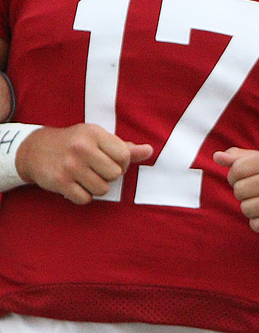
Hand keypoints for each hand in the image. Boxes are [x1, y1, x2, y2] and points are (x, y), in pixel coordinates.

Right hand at [18, 124, 152, 203]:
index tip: (110, 161)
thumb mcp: (96, 138)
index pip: (125, 156)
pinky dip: (82, 196)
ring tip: (85, 177)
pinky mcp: (60, 181)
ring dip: (96, 187)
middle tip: (96, 170)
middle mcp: (81, 148)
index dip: (122, 163)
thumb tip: (149, 151)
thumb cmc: (73, 143)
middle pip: (116, 174)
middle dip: (109, 176)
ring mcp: (70, 165)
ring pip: (103, 189)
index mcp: (94, 133)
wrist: (34, 149)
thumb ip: (123, 147)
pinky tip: (75, 185)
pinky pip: (85, 199)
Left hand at [217, 148, 258, 234]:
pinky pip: (256, 225)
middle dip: (243, 194)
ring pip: (245, 209)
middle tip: (256, 193)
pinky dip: (258, 223)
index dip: (234, 177)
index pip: (236, 170)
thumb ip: (240, 157)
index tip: (244, 179)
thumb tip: (217, 156)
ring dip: (250, 209)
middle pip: (239, 190)